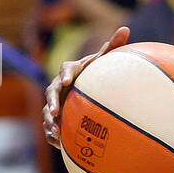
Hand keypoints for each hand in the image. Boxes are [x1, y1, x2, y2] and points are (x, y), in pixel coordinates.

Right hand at [42, 27, 129, 148]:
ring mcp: (55, 101)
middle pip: (51, 93)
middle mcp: (59, 85)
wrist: (87, 84)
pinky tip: (59, 144)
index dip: (65, 74)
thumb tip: (125, 28)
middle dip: (51, 102)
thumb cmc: (96, 70)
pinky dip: (53, 134)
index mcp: (71, 70)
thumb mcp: (104, 59)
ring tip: (55, 131)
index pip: (66, 70)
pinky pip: (52, 125)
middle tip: (55, 111)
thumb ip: (113, 45)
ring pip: (48, 112)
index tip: (68, 81)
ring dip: (49, 122)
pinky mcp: (56, 114)